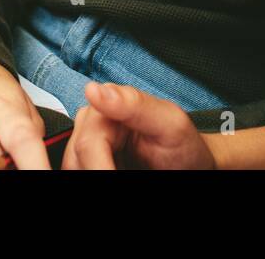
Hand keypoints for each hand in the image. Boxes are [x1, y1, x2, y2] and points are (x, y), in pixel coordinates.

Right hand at [61, 82, 214, 169]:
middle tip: (130, 172)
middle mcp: (91, 120)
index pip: (88, 144)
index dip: (100, 168)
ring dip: (97, 172)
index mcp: (107, 104)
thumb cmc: (183, 144)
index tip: (118, 176)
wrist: (190, 163)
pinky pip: (80, 171)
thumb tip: (93, 89)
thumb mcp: (169, 124)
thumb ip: (134, 104)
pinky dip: (96, 173)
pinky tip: (118, 169)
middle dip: (101, 172)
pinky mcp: (88, 159)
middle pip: (77, 159)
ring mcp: (87, 141)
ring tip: (129, 167)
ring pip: (75, 167)